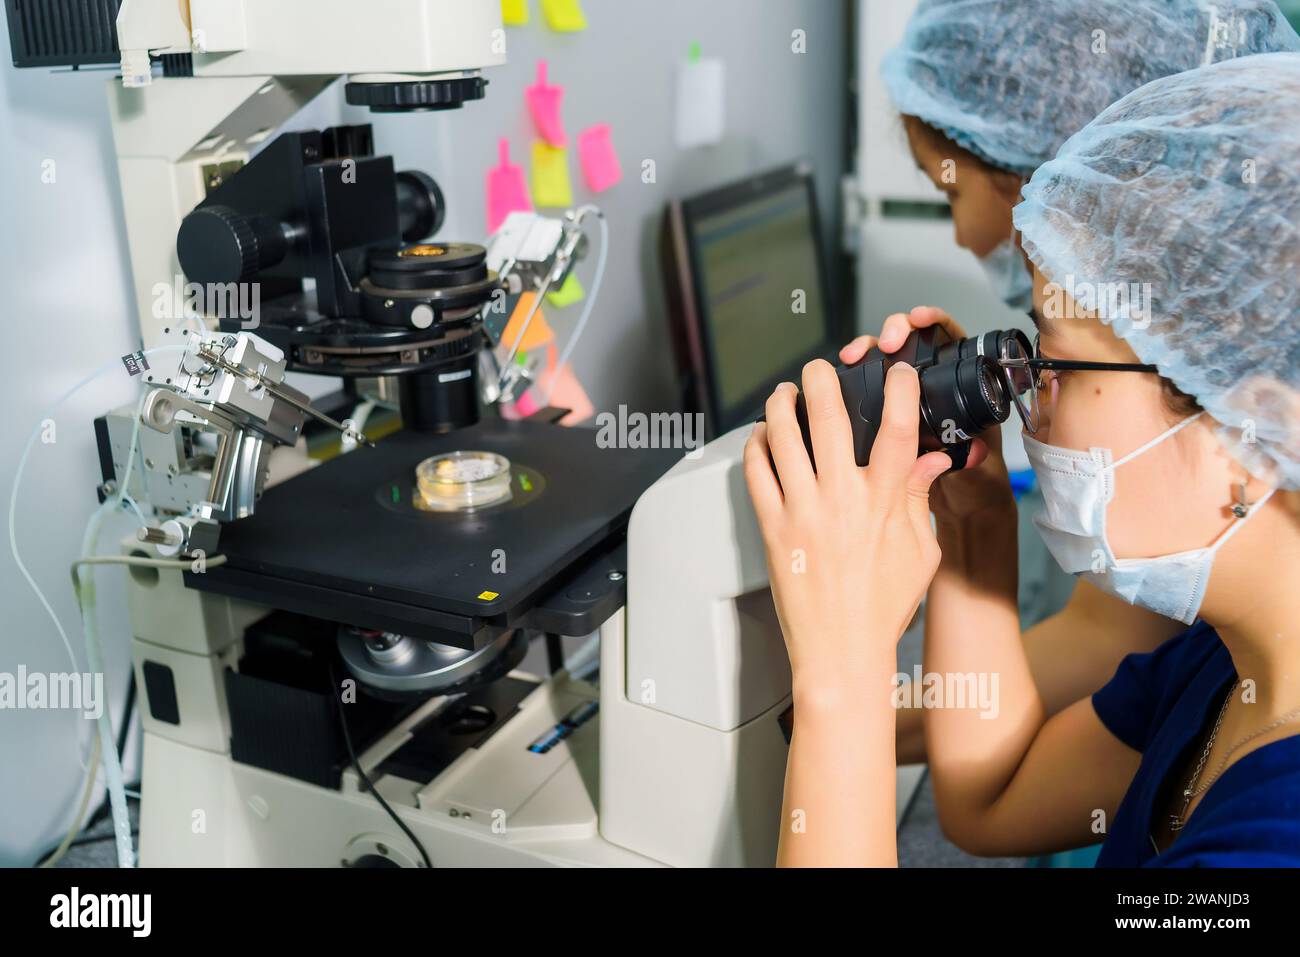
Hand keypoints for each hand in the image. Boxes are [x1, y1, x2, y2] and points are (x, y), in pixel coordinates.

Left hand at [744, 359, 951, 696]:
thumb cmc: (883, 608)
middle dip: (822, 379)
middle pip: (828, 417)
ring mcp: (802, 512)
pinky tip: (761, 437)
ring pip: (783, 437)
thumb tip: (931, 459)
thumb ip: (918, 499)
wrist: (840, 652)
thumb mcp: (919, 553)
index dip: (899, 390)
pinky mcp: (772, 528)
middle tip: (821, 368)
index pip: (897, 429)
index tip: (897, 371)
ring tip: (784, 394)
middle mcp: (841, 499)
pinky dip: (756, 446)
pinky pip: (756, 472)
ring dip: (781, 405)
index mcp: (884, 502)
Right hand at [841, 307, 1014, 525]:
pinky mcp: (881, 415)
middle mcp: (932, 389)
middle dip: (893, 331)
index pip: (948, 340)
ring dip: (864, 350)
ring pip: (881, 358)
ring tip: (852, 355)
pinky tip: (838, 377)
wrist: (959, 509)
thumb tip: (973, 448)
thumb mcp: (976, 472)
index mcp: (962, 392)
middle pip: (909, 341)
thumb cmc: (976, 486)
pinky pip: (863, 387)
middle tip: (885, 342)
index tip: (919, 321)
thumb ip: (972, 460)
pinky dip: (848, 378)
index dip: (934, 322)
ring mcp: (904, 399)